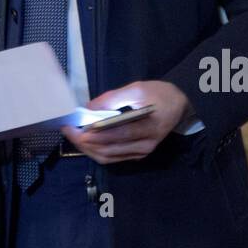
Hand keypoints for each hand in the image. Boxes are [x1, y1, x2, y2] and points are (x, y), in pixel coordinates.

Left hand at [59, 80, 190, 164]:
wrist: (180, 106)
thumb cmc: (159, 95)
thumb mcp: (138, 89)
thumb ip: (112, 98)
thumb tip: (88, 108)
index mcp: (149, 127)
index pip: (117, 134)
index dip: (94, 133)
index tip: (74, 126)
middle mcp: (145, 145)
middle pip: (109, 149)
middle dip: (84, 142)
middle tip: (67, 130)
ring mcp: (142, 153)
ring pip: (108, 157)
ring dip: (87, 149)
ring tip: (72, 135)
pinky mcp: (138, 155)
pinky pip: (113, 158)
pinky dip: (97, 151)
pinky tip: (86, 141)